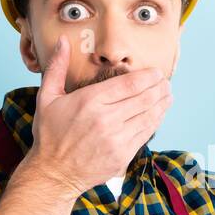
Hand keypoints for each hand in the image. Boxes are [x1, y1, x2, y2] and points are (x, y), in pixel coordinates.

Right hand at [26, 35, 172, 197]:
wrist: (53, 174)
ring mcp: (117, 140)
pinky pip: (145, 135)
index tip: (157, 72)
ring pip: (149, 116)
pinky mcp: (123, 156)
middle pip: (145, 98)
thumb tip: (63, 41)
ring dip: (162, 104)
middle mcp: (107, 119)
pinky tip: (158, 115)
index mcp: (90, 101)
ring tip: (168, 95)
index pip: (130, 84)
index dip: (149, 77)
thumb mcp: (47, 98)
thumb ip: (56, 67)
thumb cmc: (49, 135)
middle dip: (160, 88)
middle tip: (166, 83)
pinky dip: (155, 122)